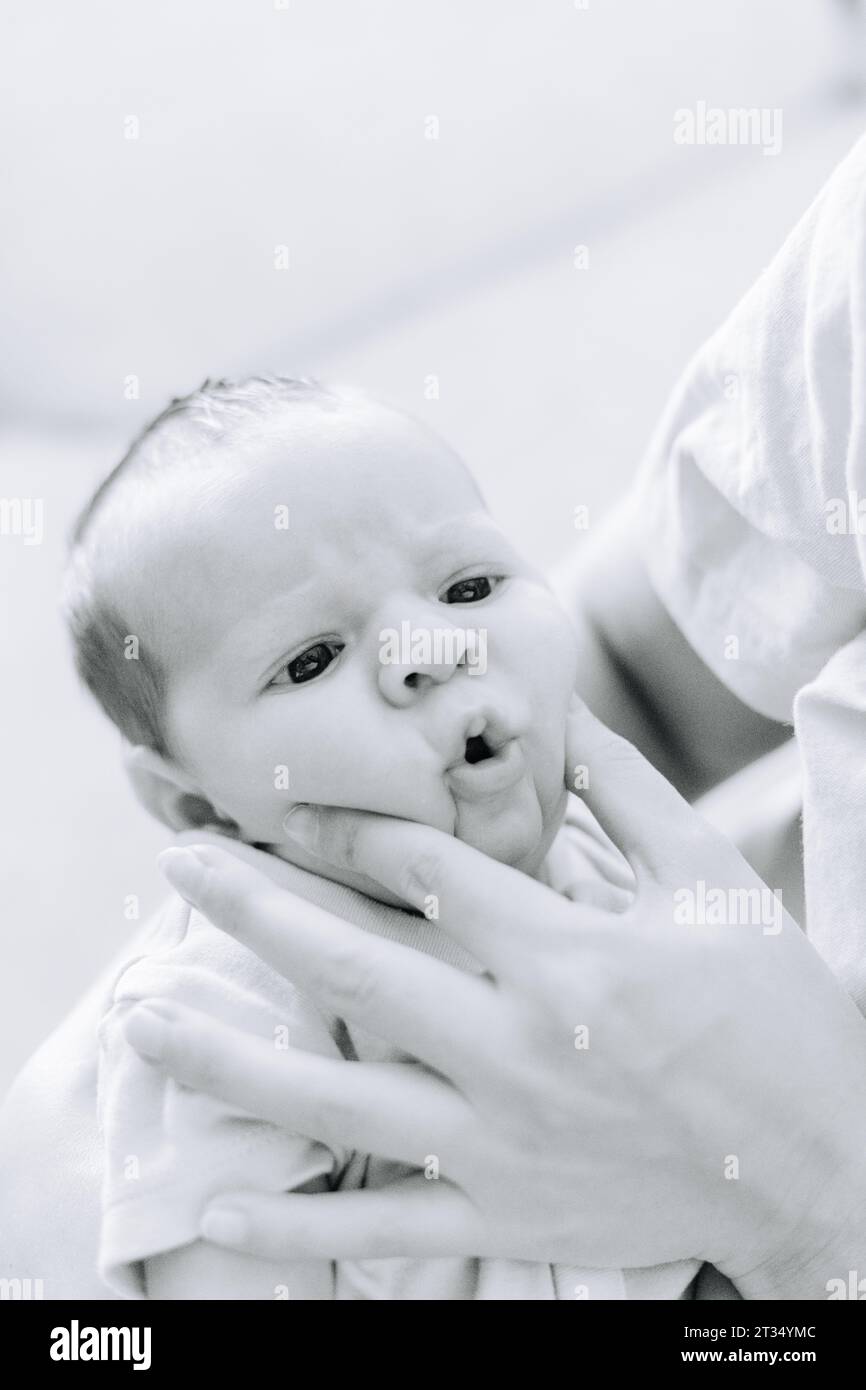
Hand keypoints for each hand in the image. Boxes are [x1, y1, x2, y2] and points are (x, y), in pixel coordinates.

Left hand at [125, 700, 865, 1296]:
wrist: (823, 1154)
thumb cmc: (767, 1008)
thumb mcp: (712, 883)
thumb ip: (627, 797)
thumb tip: (564, 717)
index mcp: (570, 955)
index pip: (429, 873)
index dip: (348, 827)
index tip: (285, 801)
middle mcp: (520, 1045)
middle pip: (358, 967)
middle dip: (257, 911)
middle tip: (182, 867)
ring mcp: (505, 1139)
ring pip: (341, 1099)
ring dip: (233, 1061)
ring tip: (142, 1025)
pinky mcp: (510, 1210)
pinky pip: (390, 1226)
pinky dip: (301, 1227)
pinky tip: (220, 1208)